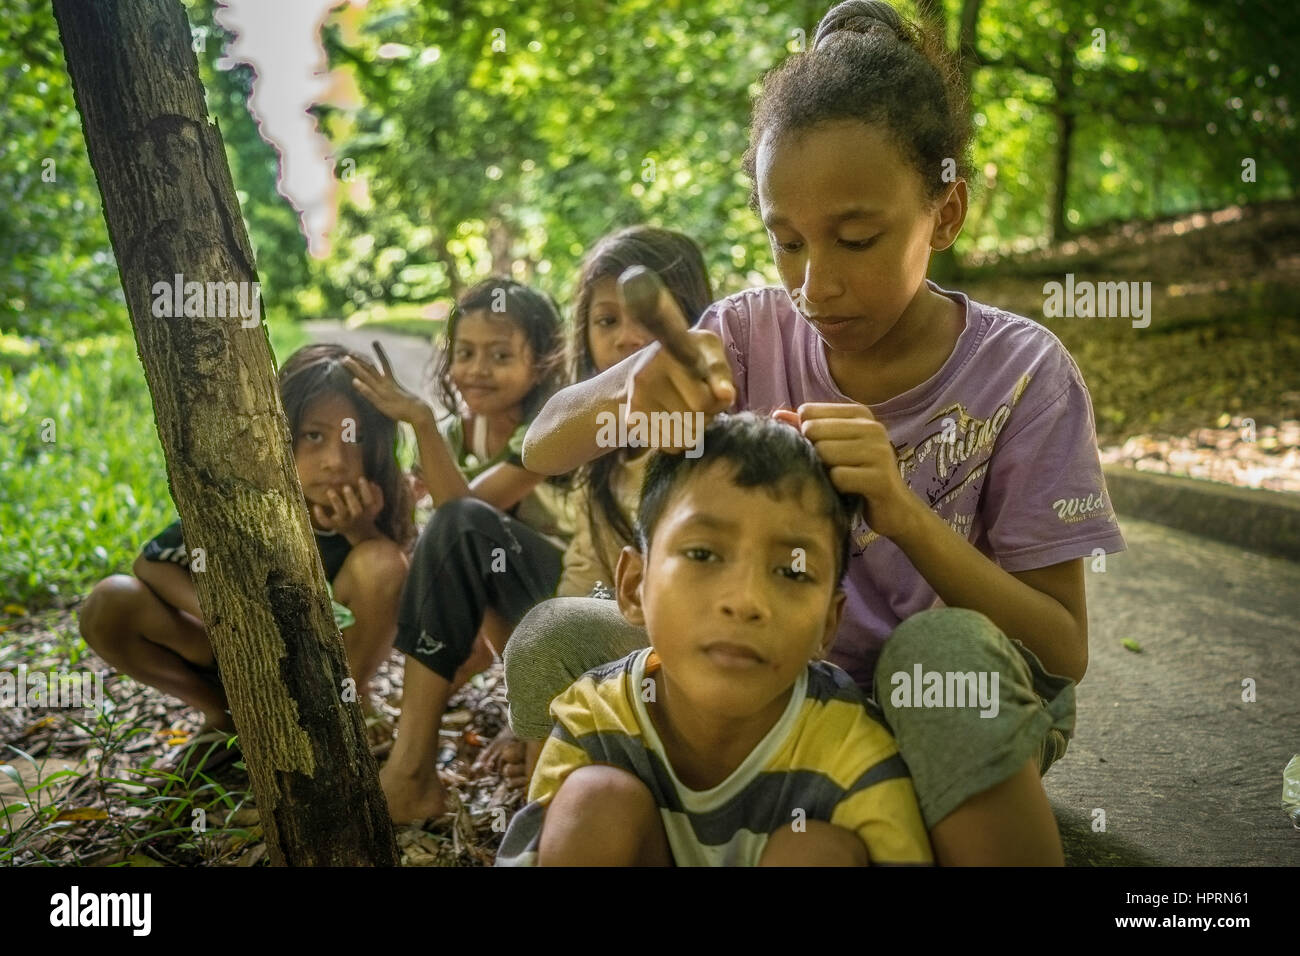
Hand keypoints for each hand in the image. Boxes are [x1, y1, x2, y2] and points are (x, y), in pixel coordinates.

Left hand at [312, 479, 385, 545]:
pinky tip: (316, 506)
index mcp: (367, 512)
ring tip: (330, 491)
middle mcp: (357, 517)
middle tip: (346, 487)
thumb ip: (377, 495)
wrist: (360, 534)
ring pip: (341, 514)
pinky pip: (327, 523)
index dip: (365, 490)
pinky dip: (320, 516)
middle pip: (355, 509)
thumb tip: (373, 483)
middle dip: (351, 498)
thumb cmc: (367, 515)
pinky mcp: (335, 526)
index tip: (361, 478)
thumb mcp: (375, 507)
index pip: (369, 500)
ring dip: (336, 502)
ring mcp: (345, 522)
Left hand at [342, 342, 432, 425]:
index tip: (375, 342)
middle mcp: (387, 384)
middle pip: (371, 368)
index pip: (385, 363)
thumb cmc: (410, 407)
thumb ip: (394, 392)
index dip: (380, 353)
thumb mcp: (400, 397)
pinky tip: (354, 381)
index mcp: (392, 381)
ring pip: (368, 377)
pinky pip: (371, 394)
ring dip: (356, 369)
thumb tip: (387, 391)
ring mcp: (384, 392)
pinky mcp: (382, 403)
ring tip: (345, 361)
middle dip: (359, 360)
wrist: (419, 413)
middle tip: (347, 353)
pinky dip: (363, 387)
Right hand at [621, 271, 733, 433]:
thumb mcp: (710, 354)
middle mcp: (646, 377)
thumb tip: (726, 395)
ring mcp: (636, 400)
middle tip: (700, 403)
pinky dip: (677, 440)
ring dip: (692, 432)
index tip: (711, 390)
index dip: (715, 402)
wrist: (653, 363)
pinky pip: (667, 445)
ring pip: (681, 438)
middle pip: (693, 422)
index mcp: (668, 356)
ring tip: (688, 412)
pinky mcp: (632, 418)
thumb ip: (720, 373)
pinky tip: (675, 422)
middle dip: (705, 418)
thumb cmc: (691, 357)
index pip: (703, 402)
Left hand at [797, 403, 921, 539]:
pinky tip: (847, 492)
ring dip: (825, 472)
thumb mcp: (834, 447)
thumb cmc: (858, 475)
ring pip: (824, 453)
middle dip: (814, 454)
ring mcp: (878, 451)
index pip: (808, 412)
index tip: (821, 451)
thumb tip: (777, 414)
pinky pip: (838, 477)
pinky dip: (836, 488)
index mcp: (860, 414)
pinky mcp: (879, 477)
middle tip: (830, 469)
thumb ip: (807, 429)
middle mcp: (872, 427)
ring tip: (840, 480)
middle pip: (813, 431)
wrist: (894, 509)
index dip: (804, 435)